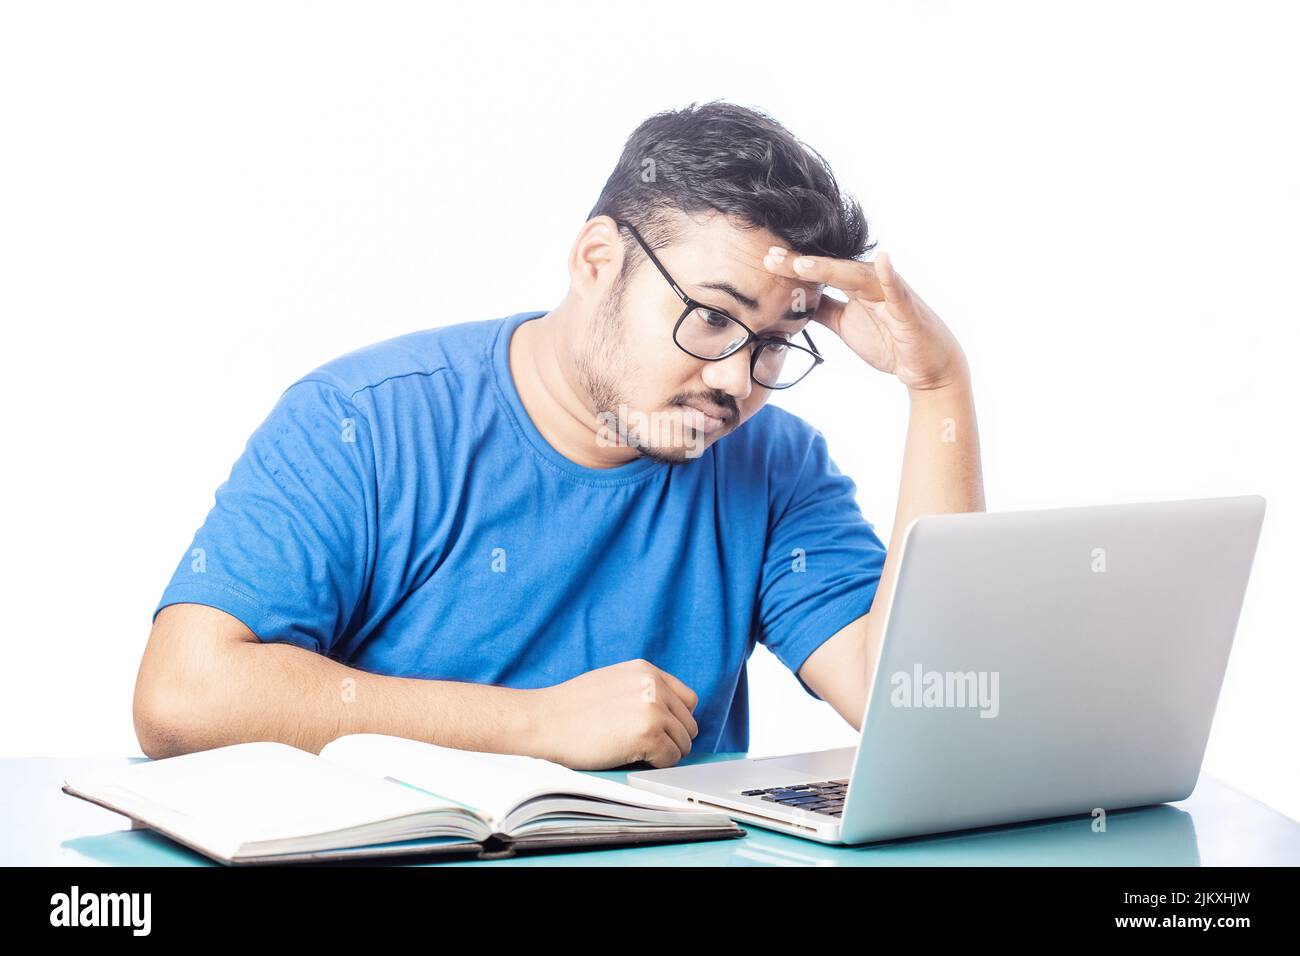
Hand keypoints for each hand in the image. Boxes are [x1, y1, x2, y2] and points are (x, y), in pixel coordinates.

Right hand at [525, 659, 699, 769]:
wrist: (542, 721)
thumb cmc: (570, 709)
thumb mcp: (613, 683)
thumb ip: (641, 692)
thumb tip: (668, 715)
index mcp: (646, 670)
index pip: (687, 700)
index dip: (674, 720)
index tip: (658, 732)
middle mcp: (654, 684)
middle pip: (689, 724)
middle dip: (671, 739)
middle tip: (643, 748)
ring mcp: (653, 708)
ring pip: (683, 743)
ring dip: (664, 754)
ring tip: (633, 752)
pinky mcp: (648, 733)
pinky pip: (671, 759)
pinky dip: (656, 765)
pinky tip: (631, 758)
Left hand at [763, 246, 967, 390]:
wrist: (925, 367)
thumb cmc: (889, 342)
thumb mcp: (845, 325)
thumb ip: (824, 309)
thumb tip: (795, 301)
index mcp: (855, 286)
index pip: (820, 272)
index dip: (793, 266)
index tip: (764, 260)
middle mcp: (872, 283)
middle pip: (833, 268)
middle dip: (801, 263)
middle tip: (770, 256)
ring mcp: (890, 293)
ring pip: (857, 275)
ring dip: (831, 268)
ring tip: (802, 264)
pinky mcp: (907, 310)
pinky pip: (898, 290)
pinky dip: (891, 275)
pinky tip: (883, 260)